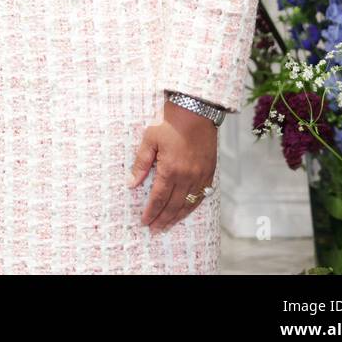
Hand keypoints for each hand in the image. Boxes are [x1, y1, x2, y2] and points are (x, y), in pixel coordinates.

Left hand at [128, 99, 218, 233]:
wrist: (195, 111)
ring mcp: (200, 175)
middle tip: (155, 231)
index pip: (159, 198)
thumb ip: (141, 164)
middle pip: (174, 205)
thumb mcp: (149, 140)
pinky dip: (193, 206)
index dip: (151, 212)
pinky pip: (201, 195)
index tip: (144, 222)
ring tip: (168, 226)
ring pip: (189, 204)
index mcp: (170, 170)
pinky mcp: (210, 172)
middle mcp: (187, 176)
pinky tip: (186, 211)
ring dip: (178, 217)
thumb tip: (131, 184)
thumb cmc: (169, 123)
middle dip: (163, 220)